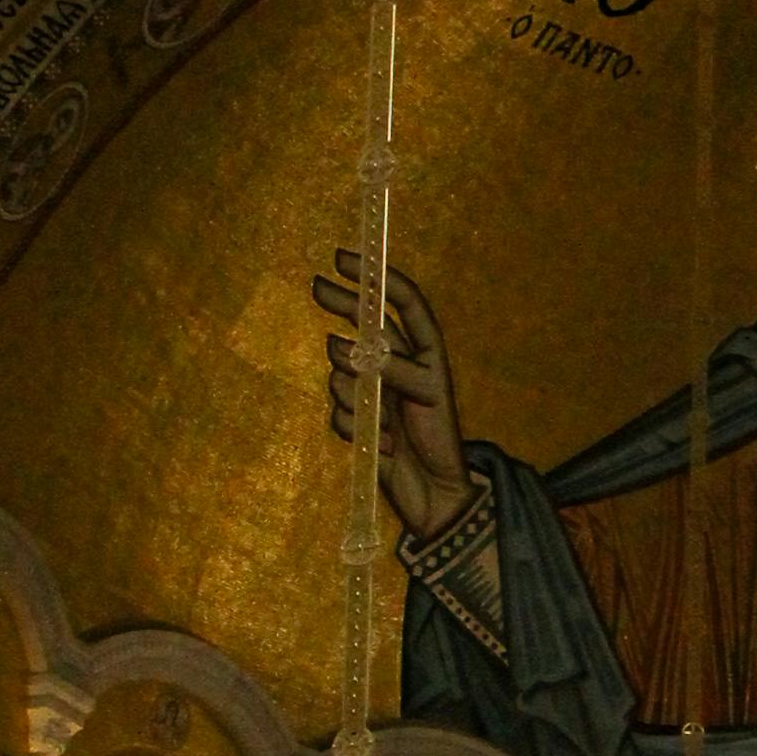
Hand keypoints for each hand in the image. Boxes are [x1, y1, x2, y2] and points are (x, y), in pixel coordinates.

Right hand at [316, 252, 469, 541]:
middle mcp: (399, 366)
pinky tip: (381, 446)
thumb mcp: (427, 397)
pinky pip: (340, 412)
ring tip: (380, 422)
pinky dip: (354, 427)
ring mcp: (376, 392)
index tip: (347, 260)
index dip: (378, 279)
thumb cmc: (440, 440)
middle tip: (316, 287)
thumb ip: (393, 369)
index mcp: (426, 352)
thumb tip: (352, 348)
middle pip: (365, 326)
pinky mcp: (360, 421)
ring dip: (353, 394)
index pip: (403, 303)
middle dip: (342, 306)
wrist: (436, 495)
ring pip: (344, 373)